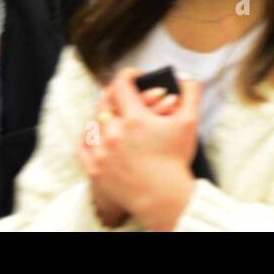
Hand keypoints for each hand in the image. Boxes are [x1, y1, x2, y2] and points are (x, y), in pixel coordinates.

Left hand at [82, 69, 200, 230]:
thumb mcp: (189, 123)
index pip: (121, 84)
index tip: (135, 75)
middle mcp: (114, 133)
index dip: (128, 75)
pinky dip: (89, 136)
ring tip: (112, 115)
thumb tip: (184, 75)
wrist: (164, 199)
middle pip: (105, 101)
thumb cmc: (176, 160)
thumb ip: (190, 92)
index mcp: (135, 118)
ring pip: (93, 122)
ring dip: (103, 115)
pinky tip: (97, 134)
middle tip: (123, 93)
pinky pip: (82, 145)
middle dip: (115, 93)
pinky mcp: (94, 169)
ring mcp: (101, 152)